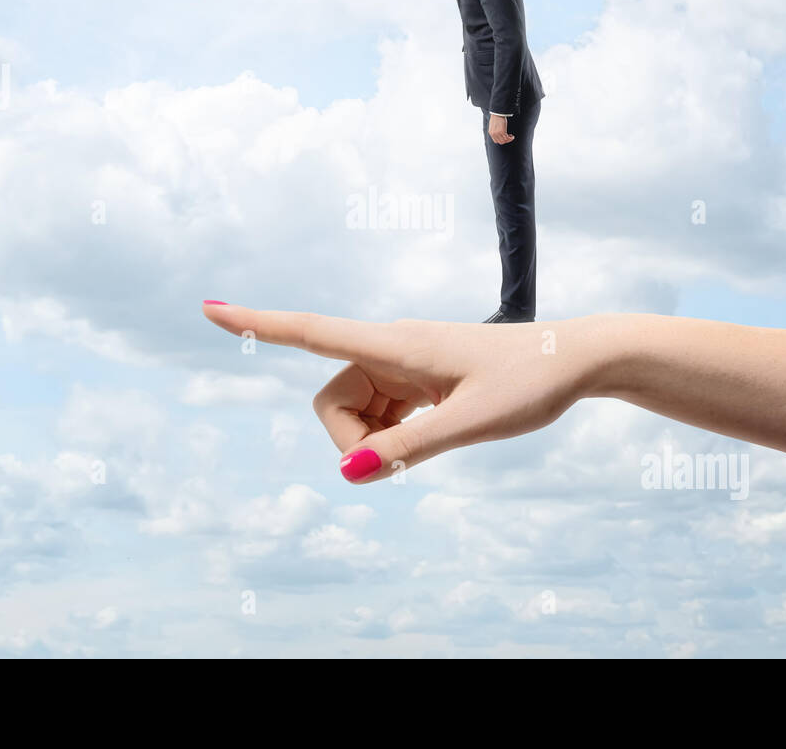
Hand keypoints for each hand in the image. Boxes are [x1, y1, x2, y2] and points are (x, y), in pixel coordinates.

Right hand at [201, 303, 604, 483]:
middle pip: (331, 400)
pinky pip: (381, 412)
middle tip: (403, 460)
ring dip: (378, 441)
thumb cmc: (531, 381)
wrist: (575, 360)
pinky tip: (437, 430)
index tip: (210, 310)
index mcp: (395, 343)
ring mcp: (403, 363)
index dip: (258, 323)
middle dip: (352, 440)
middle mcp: (390, 347)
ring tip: (438, 436)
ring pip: (355, 411)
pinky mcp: (417, 378)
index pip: (311, 330)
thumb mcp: (472, 422)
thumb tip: (350, 474)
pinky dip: (394, 434)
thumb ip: (409, 448)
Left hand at [487, 113, 513, 143]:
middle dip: (506, 141)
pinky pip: (506, 138)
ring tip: (511, 137)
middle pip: (501, 142)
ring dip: (509, 140)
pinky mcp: (502, 131)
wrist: (497, 113)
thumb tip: (499, 134)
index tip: (505, 137)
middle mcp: (493, 134)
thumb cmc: (496, 118)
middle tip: (509, 137)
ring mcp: (497, 133)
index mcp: (491, 133)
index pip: (496, 141)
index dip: (501, 140)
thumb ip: (495, 131)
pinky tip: (512, 136)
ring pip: (504, 141)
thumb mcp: (493, 126)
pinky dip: (510, 138)